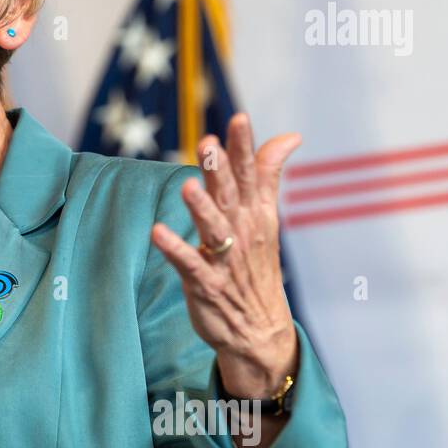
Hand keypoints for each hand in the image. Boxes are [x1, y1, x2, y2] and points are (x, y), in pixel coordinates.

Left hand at [149, 112, 300, 398]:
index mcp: (255, 213)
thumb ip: (269, 174)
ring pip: (213, 228)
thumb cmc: (256, 265)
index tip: (239, 118)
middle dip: (220, 169)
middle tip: (208, 142)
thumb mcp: (266, 218)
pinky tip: (157, 232)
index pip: (252, 174)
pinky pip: (189, 264)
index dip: (244, 147)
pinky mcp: (205, 284)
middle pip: (230, 195)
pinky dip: (175, 249)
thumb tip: (290, 135)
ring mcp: (224, 259)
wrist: (259, 330)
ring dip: (201, 208)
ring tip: (188, 185)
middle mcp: (241, 232)